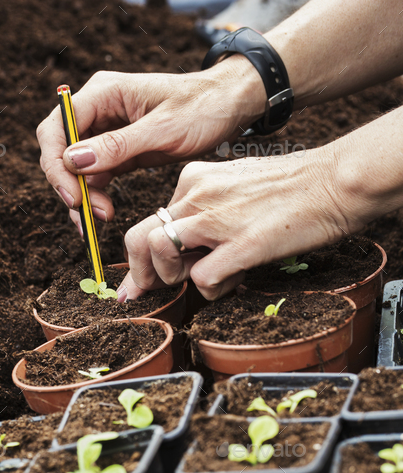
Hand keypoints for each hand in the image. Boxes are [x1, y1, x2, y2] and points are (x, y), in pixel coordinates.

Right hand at [37, 59, 264, 227]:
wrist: (229, 108)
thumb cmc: (202, 107)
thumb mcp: (163, 129)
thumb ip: (118, 145)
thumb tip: (74, 161)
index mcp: (103, 93)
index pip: (58, 127)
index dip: (56, 164)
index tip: (73, 197)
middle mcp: (98, 110)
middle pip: (60, 150)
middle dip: (69, 185)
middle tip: (88, 216)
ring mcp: (106, 131)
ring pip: (75, 169)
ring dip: (81, 196)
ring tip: (100, 219)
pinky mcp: (118, 152)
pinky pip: (95, 177)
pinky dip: (94, 197)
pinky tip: (104, 214)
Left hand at [118, 143, 357, 301]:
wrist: (336, 180)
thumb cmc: (294, 189)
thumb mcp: (237, 188)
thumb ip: (207, 213)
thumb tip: (186, 251)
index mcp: (194, 179)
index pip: (150, 221)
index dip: (144, 257)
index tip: (143, 281)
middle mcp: (196, 195)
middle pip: (138, 239)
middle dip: (143, 274)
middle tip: (158, 290)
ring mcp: (215, 219)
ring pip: (159, 254)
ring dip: (175, 278)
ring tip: (206, 277)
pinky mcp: (240, 244)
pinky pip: (202, 280)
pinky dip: (214, 290)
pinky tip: (236, 279)